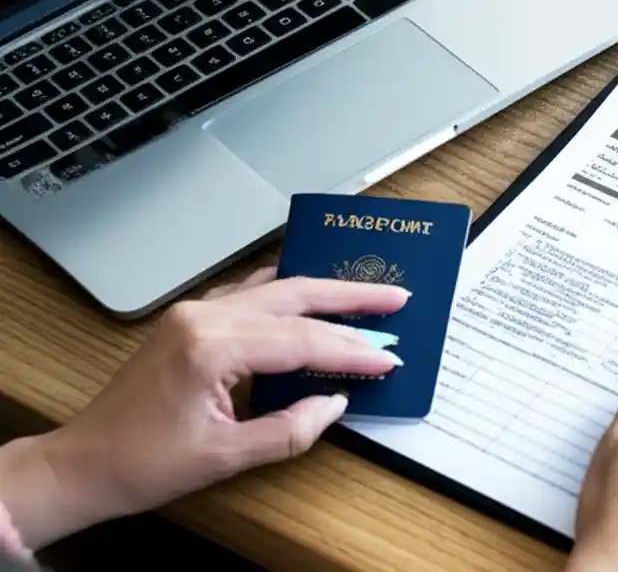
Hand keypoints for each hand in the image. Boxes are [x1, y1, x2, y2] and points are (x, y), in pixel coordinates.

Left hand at [0, 268, 408, 549]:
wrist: (82, 463)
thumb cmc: (141, 464)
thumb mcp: (225, 457)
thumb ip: (290, 430)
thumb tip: (335, 404)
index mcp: (210, 348)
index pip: (301, 341)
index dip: (351, 351)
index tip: (390, 358)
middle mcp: (203, 318)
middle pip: (294, 297)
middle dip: (351, 299)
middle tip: (398, 299)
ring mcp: (194, 314)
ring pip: (275, 290)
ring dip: (323, 292)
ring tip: (368, 295)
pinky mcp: (190, 321)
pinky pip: (250, 295)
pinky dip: (288, 294)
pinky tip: (312, 294)